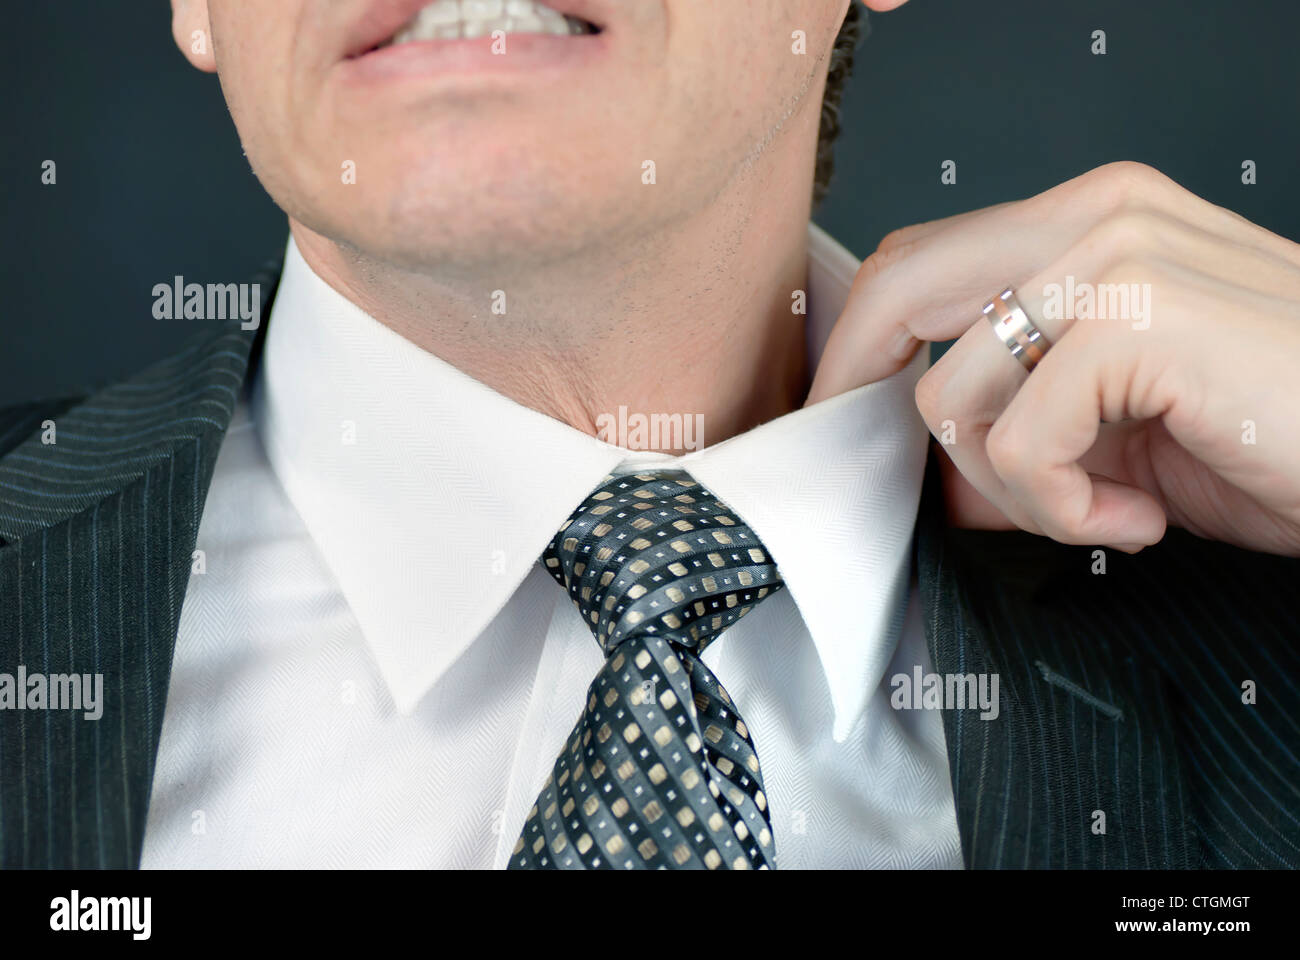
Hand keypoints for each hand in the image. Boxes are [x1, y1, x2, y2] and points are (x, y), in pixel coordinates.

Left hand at [810, 162, 1299, 555]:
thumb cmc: (1278, 435)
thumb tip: (929, 471)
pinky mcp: (1140, 318)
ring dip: (1014, 487)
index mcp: (1087, 220)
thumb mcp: (1118, 426)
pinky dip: (1064, 509)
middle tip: (922, 478)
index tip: (840, 417)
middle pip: (900, 290)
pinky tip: (1143, 514)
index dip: (858, 347)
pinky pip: (1020, 444)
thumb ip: (1018, 419)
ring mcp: (1118, 256)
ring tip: (1106, 504)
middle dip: (870, 395)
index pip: (919, 262)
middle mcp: (1096, 215)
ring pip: (952, 392)